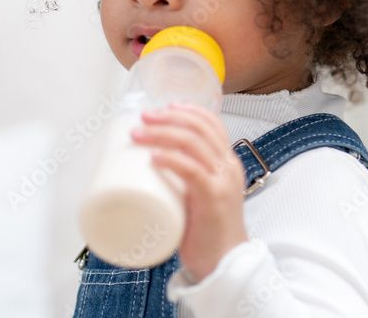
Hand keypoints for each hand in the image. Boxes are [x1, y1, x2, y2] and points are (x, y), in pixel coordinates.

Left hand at [130, 101, 248, 281]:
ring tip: (139, 134)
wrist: (225, 262)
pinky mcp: (213, 199)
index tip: (165, 105)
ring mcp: (223, 181)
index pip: (212, 124)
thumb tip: (148, 167)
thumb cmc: (207, 232)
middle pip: (200, 128)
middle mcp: (228, 166)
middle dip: (169, 117)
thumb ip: (183, 180)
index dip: (188, 110)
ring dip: (162, 134)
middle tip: (144, 117)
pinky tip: (154, 157)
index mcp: (227, 162)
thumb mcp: (199, 195)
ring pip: (193, 144)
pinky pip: (192, 171)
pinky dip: (171, 160)